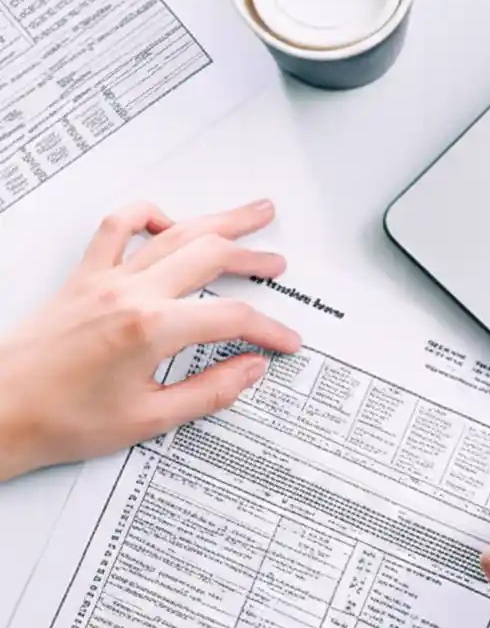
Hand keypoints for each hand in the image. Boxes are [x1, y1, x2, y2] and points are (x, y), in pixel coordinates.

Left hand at [0, 200, 300, 480]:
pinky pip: (114, 228)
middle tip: (277, 261)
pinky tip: (167, 221)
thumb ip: (209, 391)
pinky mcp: (82, 279)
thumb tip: (250, 369)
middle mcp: (130, 295)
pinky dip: (145, 216)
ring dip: (218, 222)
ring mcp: (104, 280)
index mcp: (151, 330)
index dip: (268, 329)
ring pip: (174, 234)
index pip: (232, 317)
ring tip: (249, 214)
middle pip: (210, 257)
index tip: (283, 342)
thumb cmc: (59, 421)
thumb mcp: (148, 419)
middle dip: (254, 256)